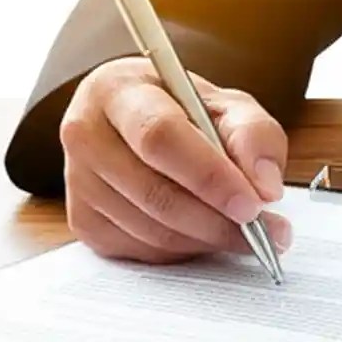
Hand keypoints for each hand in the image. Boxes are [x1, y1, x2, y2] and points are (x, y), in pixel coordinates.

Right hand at [59, 57, 290, 262]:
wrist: (136, 121)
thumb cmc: (181, 110)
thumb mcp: (225, 104)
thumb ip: (254, 134)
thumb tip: (265, 187)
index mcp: (116, 91)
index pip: (159, 137)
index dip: (209, 176)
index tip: (252, 204)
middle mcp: (84, 134)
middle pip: (154, 193)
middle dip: (217, 221)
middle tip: (264, 230)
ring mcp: (77, 181)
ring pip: (151, 230)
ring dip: (206, 239)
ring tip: (242, 231)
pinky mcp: (81, 220)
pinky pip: (141, 251)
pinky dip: (183, 249)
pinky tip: (202, 232)